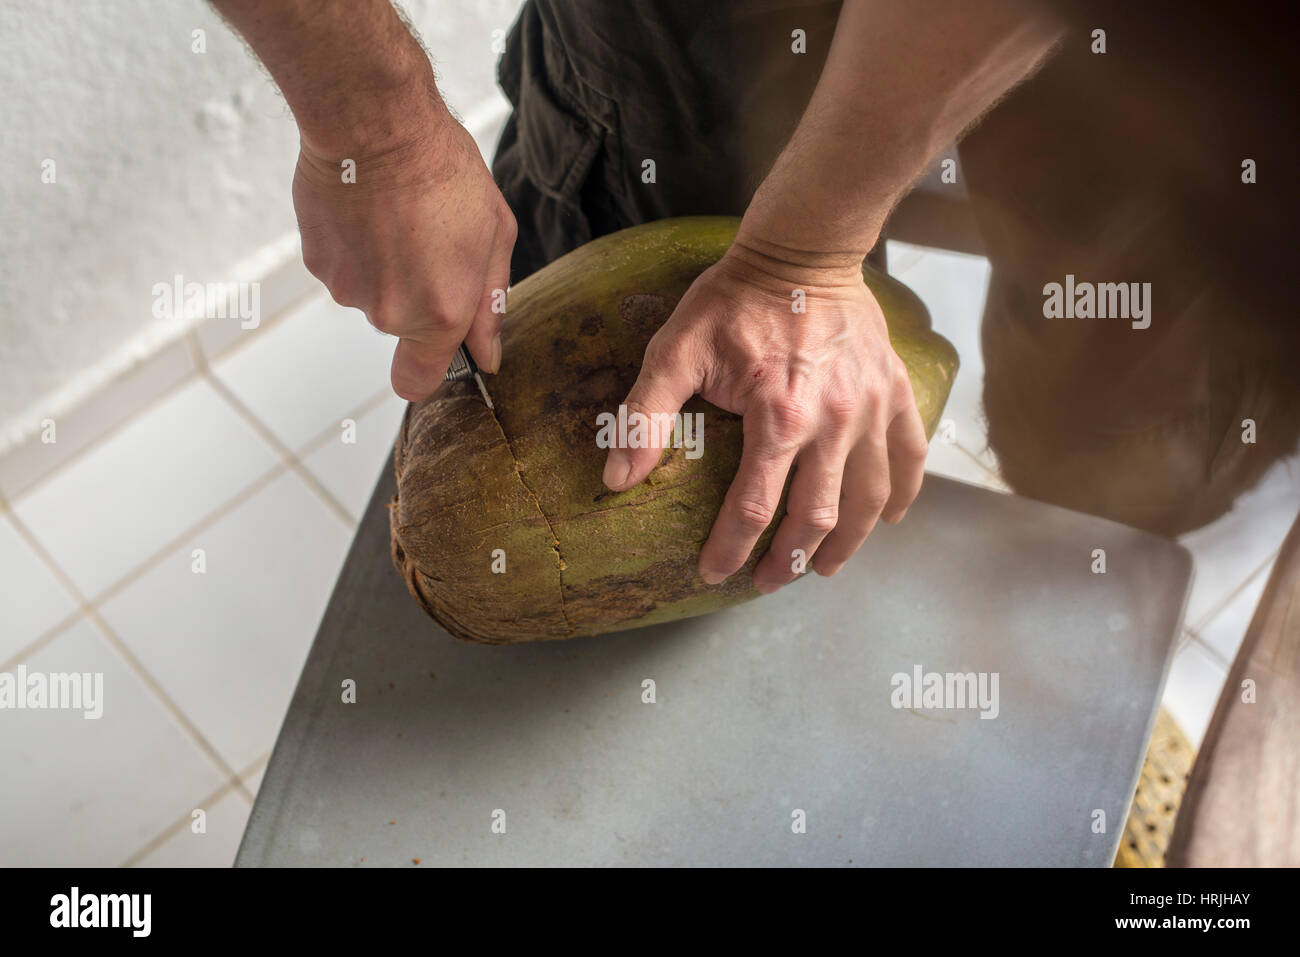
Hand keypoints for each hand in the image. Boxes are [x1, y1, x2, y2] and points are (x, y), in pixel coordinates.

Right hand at [292, 104, 515, 399]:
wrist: (374, 123)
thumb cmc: (443, 170)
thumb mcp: (495, 232)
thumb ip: (490, 303)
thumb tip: (488, 355)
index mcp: (441, 314)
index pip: (419, 382)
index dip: (427, 371)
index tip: (437, 350)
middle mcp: (391, 313)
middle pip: (400, 328)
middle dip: (415, 293)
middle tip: (427, 238)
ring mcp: (349, 290)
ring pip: (370, 294)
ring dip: (383, 266)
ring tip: (395, 216)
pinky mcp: (317, 262)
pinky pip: (342, 267)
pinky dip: (353, 246)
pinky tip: (365, 209)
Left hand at [603, 241, 928, 590]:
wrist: (802, 247)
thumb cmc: (734, 298)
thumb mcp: (676, 349)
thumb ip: (645, 416)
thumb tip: (617, 479)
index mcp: (778, 416)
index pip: (754, 507)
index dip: (732, 548)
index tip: (715, 573)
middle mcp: (833, 421)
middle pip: (817, 517)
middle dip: (790, 560)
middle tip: (769, 581)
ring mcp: (871, 408)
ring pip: (868, 498)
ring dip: (846, 542)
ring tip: (824, 568)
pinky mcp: (894, 390)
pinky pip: (908, 454)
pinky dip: (900, 493)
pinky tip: (887, 519)